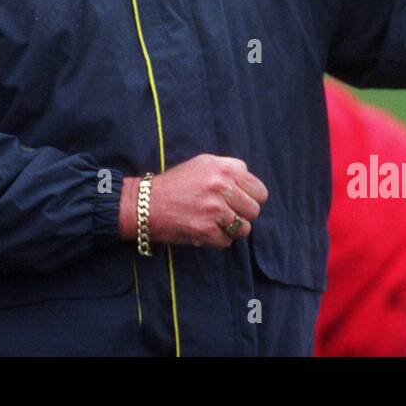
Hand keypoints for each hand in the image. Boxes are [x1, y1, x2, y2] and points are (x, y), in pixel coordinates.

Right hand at [124, 154, 267, 248]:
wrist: (146, 203)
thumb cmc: (176, 184)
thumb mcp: (203, 164)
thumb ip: (230, 170)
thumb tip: (250, 186)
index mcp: (224, 168)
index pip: (259, 191)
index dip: (250, 198)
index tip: (238, 201)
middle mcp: (222, 186)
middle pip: (254, 210)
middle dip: (241, 214)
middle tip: (224, 213)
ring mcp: (215, 209)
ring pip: (244, 228)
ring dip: (231, 229)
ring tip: (213, 222)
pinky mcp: (206, 230)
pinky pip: (227, 241)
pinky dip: (216, 239)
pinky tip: (203, 229)